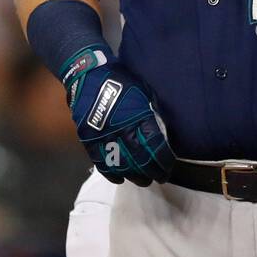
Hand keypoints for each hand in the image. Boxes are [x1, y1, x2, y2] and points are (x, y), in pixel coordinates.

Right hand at [61, 46, 174, 184]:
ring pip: (121, 164)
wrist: (87, 75)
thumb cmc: (121, 81)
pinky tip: (120, 179)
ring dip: (134, 176)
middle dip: (152, 171)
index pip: (154, 146)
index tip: (169, 166)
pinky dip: (111, 173)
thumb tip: (161, 133)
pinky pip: (100, 162)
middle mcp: (121, 129)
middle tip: (160, 177)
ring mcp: (102, 136)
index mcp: (137, 116)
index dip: (163, 160)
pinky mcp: (88, 139)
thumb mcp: (143, 93)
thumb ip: (151, 114)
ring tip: (144, 181)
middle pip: (140, 159)